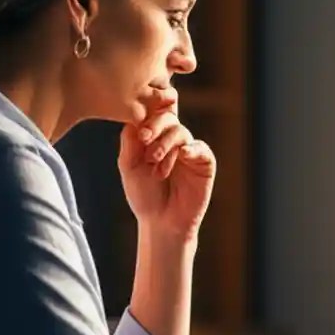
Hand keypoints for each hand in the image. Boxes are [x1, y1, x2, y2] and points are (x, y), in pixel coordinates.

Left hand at [119, 108, 216, 239]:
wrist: (161, 222)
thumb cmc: (144, 195)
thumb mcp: (129, 166)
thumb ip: (129, 140)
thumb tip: (133, 115)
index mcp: (154, 137)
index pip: (153, 114)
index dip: (147, 112)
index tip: (137, 129)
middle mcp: (173, 140)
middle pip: (168, 117)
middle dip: (156, 125)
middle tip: (145, 138)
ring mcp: (190, 150)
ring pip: (181, 132)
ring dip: (166, 144)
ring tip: (155, 162)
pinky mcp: (204, 163)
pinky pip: (200, 148)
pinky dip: (190, 148)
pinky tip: (182, 153)